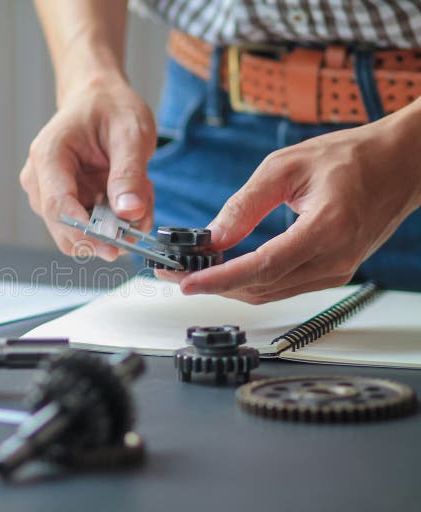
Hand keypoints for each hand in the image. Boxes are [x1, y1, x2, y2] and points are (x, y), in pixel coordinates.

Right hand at [20, 72, 155, 259]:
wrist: (98, 98)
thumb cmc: (109, 107)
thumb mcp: (130, 132)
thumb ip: (130, 173)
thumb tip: (129, 213)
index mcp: (48, 156)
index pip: (58, 207)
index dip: (85, 233)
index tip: (115, 246)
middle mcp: (40, 180)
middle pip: (64, 230)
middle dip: (106, 234)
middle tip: (142, 218)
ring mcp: (49, 195)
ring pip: (81, 234)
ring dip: (116, 226)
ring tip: (139, 192)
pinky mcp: (64, 204)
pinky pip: (91, 228)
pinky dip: (116, 221)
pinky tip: (130, 195)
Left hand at [157, 103, 420, 302]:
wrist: (401, 165)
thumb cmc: (350, 158)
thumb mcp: (286, 167)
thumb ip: (246, 205)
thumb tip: (213, 237)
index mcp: (327, 228)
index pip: (264, 266)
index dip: (221, 278)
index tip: (187, 282)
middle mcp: (335, 259)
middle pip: (261, 287)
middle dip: (212, 284)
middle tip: (173, 271)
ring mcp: (336, 272)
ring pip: (269, 293)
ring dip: (227, 286)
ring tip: (190, 271)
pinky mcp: (332, 274)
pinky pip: (282, 287)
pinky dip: (249, 282)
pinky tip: (225, 271)